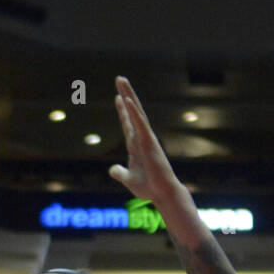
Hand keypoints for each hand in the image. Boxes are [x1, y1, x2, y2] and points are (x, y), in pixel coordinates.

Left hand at [108, 76, 182, 206]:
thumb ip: (120, 173)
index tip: (117, 98)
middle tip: (119, 79)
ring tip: (122, 81)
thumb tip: (112, 170)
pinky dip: (134, 112)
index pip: (127, 124)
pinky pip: (140, 124)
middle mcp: (141, 138)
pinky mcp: (149, 142)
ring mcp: (146, 139)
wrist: (161, 194)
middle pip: (132, 112)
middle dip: (126, 95)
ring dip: (129, 96)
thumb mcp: (128, 179)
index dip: (122, 110)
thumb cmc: (148, 187)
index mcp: (135, 146)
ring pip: (137, 113)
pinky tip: (128, 100)